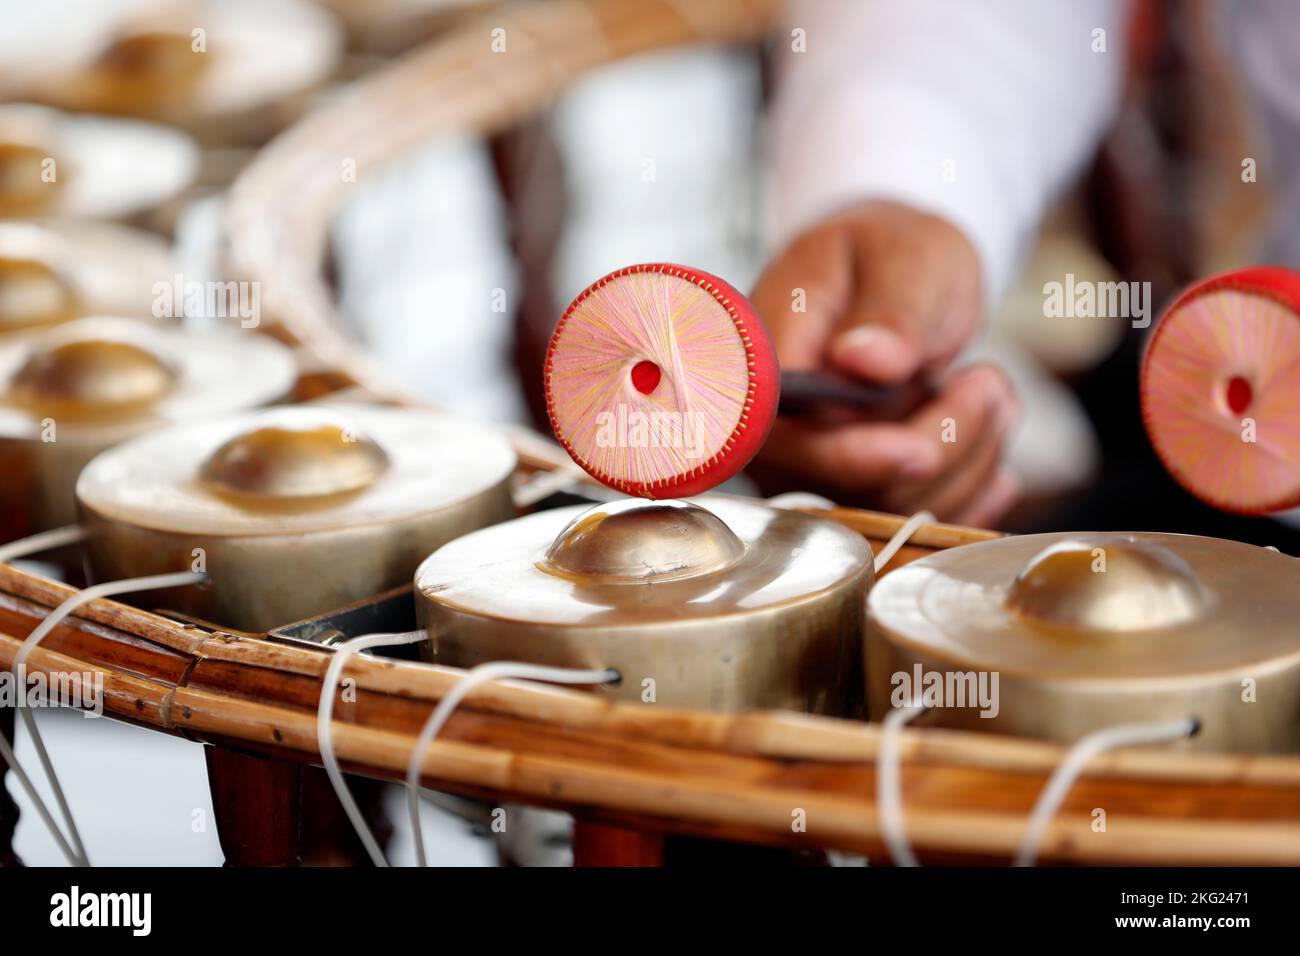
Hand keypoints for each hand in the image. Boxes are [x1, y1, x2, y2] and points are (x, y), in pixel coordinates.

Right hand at [748, 200, 1019, 525]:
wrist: (894, 274)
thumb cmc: (887, 254)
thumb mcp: (905, 256)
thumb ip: (889, 308)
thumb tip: (862, 360)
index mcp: (764, 361)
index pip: (786, 438)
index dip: (850, 458)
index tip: (919, 449)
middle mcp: (776, 429)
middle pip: (845, 487)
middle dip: (938, 447)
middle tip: (987, 379)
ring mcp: (813, 466)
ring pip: (891, 509)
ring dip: (967, 459)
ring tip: (990, 387)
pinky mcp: (855, 488)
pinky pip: (915, 519)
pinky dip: (972, 484)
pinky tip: (991, 435)